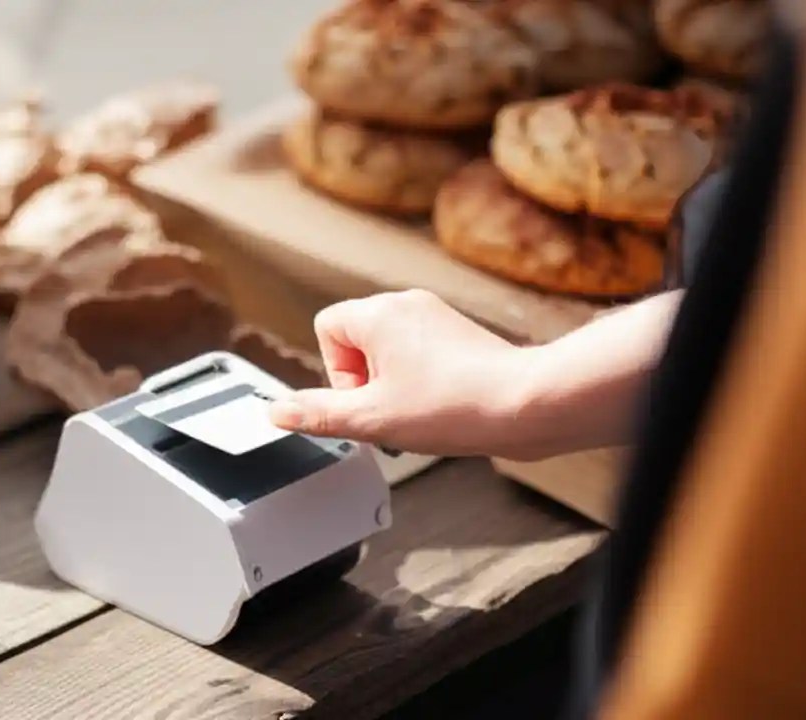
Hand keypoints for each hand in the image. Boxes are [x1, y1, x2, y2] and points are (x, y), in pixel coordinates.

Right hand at [267, 290, 535, 458]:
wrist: (526, 404)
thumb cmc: (456, 405)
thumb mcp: (371, 418)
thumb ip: (318, 413)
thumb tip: (279, 411)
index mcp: (378, 314)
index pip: (326, 328)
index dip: (335, 371)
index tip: (363, 397)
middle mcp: (407, 304)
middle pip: (356, 339)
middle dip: (365, 381)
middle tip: (390, 408)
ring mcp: (436, 317)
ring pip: (388, 349)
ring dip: (392, 384)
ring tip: (419, 410)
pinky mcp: (460, 335)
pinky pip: (419, 354)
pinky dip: (420, 382)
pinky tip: (441, 407)